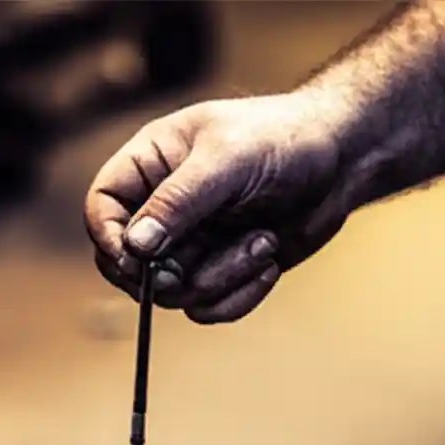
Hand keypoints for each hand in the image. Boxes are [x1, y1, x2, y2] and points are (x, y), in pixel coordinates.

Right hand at [84, 92, 347, 323]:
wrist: (343, 159)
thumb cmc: (284, 138)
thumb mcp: (227, 160)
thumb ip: (178, 201)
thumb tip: (135, 246)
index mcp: (150, 165)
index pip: (102, 207)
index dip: (108, 237)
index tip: (135, 259)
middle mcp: (163, 209)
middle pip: (128, 264)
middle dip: (167, 273)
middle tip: (197, 265)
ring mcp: (191, 243)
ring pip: (173, 293)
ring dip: (219, 277)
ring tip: (262, 241)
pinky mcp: (222, 270)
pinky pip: (208, 307)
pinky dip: (240, 294)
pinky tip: (269, 259)